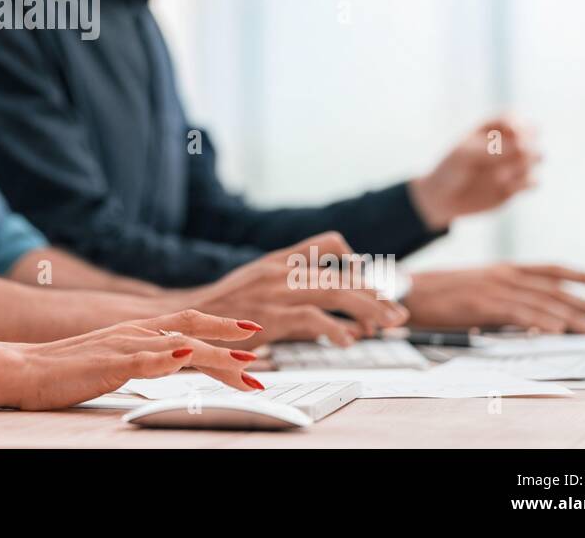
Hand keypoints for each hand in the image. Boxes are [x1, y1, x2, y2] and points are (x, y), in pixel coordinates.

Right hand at [12, 310, 266, 409]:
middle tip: (261, 345)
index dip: (221, 325)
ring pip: (178, 344)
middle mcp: (135, 331)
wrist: (23, 367)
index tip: (252, 333)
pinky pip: (142, 360)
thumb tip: (176, 361)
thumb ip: (144, 358)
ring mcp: (123, 346)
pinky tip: (185, 359)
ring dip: (215, 353)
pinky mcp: (108, 364)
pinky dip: (166, 359)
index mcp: (136, 330)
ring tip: (244, 362)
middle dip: (230, 335)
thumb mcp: (114, 360)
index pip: (188, 322)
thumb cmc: (65, 368)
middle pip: (192, 328)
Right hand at [184, 232, 408, 344]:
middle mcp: (281, 270)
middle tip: (397, 313)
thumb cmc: (222, 305)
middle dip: (375, 295)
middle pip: (341, 274)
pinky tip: (348, 341)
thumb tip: (323, 298)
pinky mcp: (270, 316)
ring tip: (388, 326)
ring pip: (335, 294)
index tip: (374, 279)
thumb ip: (286, 280)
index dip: (355, 261)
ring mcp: (276, 291)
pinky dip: (335, 330)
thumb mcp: (254, 280)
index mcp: (279, 258)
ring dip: (368, 311)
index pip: (328, 243)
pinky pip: (312, 320)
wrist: (186, 316)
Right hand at [402, 263, 584, 332]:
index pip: (551, 269)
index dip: (581, 274)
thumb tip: (531, 316)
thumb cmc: (438, 293)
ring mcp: (492, 288)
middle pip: (554, 288)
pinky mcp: (481, 304)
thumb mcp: (475, 287)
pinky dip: (540, 322)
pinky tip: (557, 331)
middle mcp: (503, 275)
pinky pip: (518, 314)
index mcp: (503, 269)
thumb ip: (504, 297)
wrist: (406, 291)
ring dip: (572, 318)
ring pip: (541, 303)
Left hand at [409, 115, 541, 229]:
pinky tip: (508, 187)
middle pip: (532, 133)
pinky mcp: (515, 186)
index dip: (518, 123)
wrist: (443, 199)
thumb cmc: (450, 171)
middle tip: (520, 150)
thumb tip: (524, 146)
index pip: (512, 118)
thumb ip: (492, 149)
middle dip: (529, 141)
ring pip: (538, 156)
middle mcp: (504, 146)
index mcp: (488, 131)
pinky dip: (528, 182)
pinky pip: (535, 181)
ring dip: (527, 162)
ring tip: (502, 175)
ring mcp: (512, 165)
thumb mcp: (465, 156)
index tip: (515, 132)